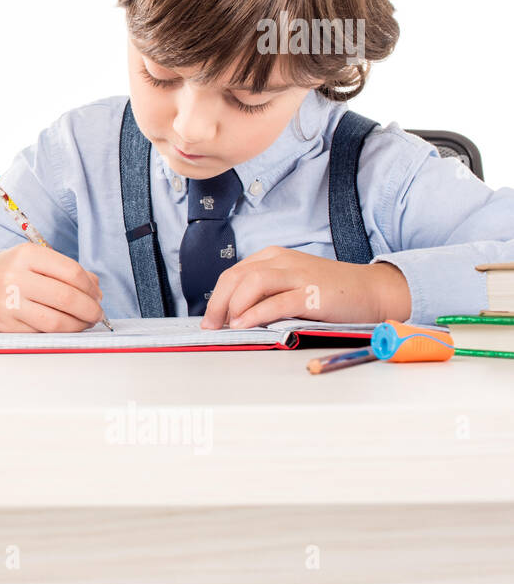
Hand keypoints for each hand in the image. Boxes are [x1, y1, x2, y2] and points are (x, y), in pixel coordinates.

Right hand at [0, 242, 104, 331]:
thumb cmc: (9, 272)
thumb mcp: (33, 259)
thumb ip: (65, 270)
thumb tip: (96, 290)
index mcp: (26, 255)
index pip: (71, 272)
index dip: (91, 288)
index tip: (97, 295)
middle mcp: (16, 278)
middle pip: (67, 298)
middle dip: (90, 310)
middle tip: (97, 314)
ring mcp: (9, 304)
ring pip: (57, 322)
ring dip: (79, 325)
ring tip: (85, 323)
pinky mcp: (6, 326)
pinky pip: (42, 333)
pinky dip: (61, 333)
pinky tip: (66, 328)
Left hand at [201, 246, 411, 329]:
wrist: (373, 291)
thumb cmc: (329, 292)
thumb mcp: (291, 284)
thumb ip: (265, 293)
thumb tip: (232, 316)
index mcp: (273, 257)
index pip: (234, 273)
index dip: (217, 296)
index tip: (210, 319)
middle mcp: (283, 260)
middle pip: (237, 277)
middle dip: (218, 302)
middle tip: (211, 326)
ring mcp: (299, 274)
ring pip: (253, 283)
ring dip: (234, 305)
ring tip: (228, 325)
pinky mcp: (313, 292)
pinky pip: (277, 301)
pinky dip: (256, 313)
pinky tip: (245, 324)